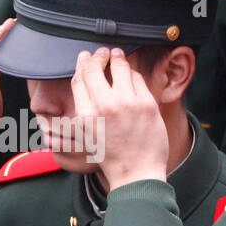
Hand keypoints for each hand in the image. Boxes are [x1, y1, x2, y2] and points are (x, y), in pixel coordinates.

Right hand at [71, 48, 167, 189]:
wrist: (136, 172)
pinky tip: (130, 73)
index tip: (85, 57)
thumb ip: (83, 107)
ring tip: (117, 55)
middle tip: (102, 52)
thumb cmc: (111, 155)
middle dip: (98, 56)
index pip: (79, 78)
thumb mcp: (87, 133)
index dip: (82, 63)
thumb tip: (82, 81)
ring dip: (117, 57)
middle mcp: (104, 106)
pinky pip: (137, 78)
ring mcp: (127, 103)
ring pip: (119, 67)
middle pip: (96, 68)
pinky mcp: (146, 103)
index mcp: (85, 115)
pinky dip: (132, 73)